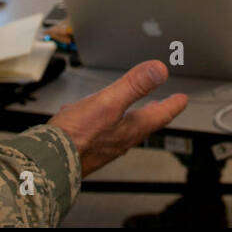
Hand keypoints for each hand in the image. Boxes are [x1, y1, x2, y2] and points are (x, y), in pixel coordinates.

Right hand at [50, 61, 187, 175]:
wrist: (49, 161)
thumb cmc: (77, 135)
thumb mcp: (108, 102)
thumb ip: (134, 85)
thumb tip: (160, 70)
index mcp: (130, 128)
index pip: (159, 115)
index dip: (172, 105)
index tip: (182, 100)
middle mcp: (120, 139)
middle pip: (144, 124)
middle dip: (156, 113)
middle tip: (166, 107)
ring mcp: (103, 146)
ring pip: (124, 129)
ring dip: (134, 119)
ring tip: (136, 112)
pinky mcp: (87, 148)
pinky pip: (102, 132)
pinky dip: (106, 122)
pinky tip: (94, 118)